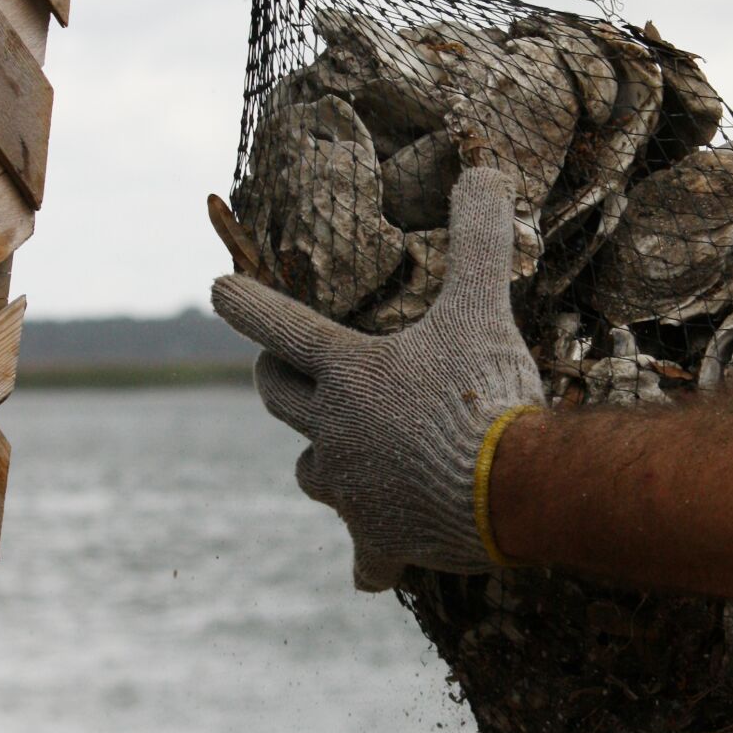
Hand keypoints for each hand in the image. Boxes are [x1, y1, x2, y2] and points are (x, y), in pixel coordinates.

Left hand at [212, 169, 545, 591]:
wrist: (516, 488)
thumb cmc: (488, 392)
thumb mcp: (484, 306)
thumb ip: (478, 237)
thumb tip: (484, 168)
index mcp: (348, 372)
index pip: (280, 327)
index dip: (246, 306)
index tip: (216, 292)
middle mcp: (333, 430)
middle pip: (278, 400)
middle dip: (275, 379)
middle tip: (280, 371)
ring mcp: (351, 491)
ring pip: (311, 472)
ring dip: (321, 457)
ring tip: (342, 453)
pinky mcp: (381, 540)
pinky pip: (364, 556)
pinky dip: (371, 556)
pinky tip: (374, 564)